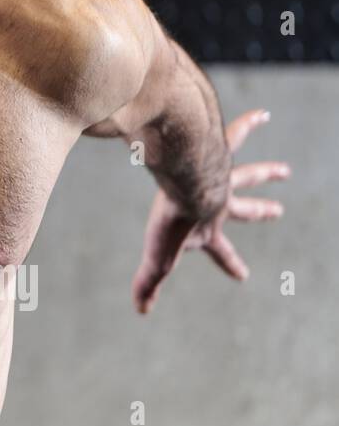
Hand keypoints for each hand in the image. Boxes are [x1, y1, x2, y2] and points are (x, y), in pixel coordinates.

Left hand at [132, 108, 290, 313]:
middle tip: (279, 210)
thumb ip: (148, 283)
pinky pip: (234, 133)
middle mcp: (221, 201)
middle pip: (244, 209)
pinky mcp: (218, 149)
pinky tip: (261, 114)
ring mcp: (223, 176)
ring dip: (266, 173)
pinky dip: (248, 124)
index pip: (220, 252)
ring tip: (285, 170)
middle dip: (261, 212)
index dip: (230, 265)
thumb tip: (140, 310)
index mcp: (210, 227)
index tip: (243, 277)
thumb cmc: (174, 220)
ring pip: (248, 173)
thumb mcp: (158, 256)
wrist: (188, 183)